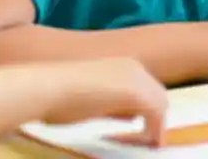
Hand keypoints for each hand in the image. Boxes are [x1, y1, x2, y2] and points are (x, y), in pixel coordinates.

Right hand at [42, 58, 167, 146]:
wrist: (47, 88)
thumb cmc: (59, 95)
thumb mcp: (93, 101)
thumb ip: (116, 107)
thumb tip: (133, 116)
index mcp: (123, 65)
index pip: (147, 88)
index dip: (150, 109)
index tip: (149, 127)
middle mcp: (134, 68)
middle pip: (158, 94)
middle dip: (158, 116)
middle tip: (155, 138)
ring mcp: (136, 79)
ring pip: (160, 103)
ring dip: (159, 124)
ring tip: (155, 143)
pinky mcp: (135, 94)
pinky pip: (156, 113)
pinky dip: (157, 129)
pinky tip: (153, 142)